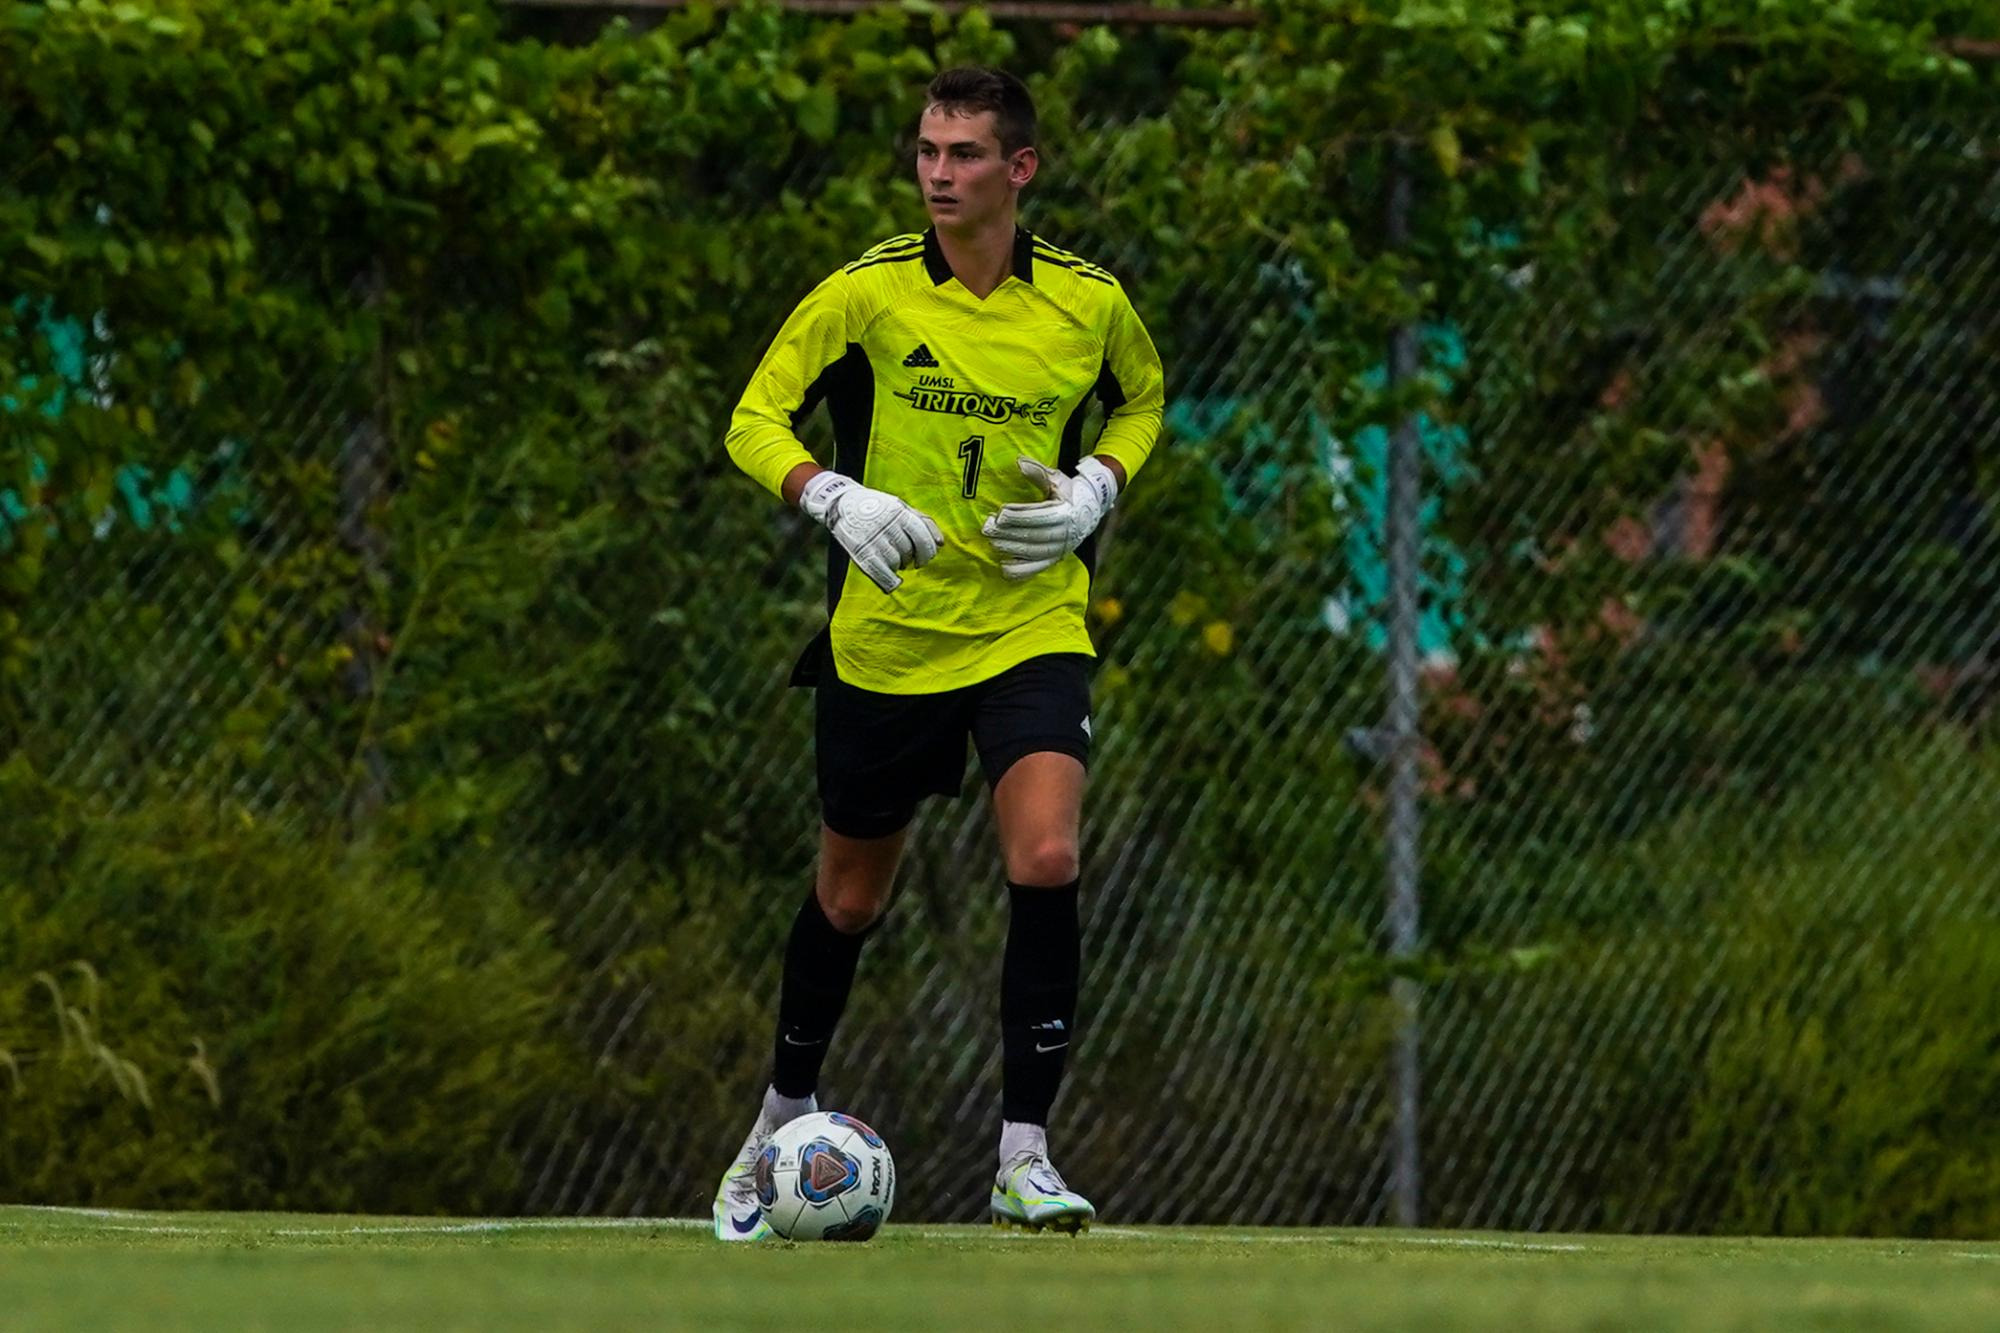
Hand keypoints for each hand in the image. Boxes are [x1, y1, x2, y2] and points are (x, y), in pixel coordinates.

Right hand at [800, 472, 943, 592]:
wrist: (841, 504)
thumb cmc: (876, 507)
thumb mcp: (899, 506)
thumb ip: (922, 521)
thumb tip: (941, 543)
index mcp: (899, 513)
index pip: (922, 536)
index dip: (928, 551)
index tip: (925, 558)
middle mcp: (887, 525)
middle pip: (909, 552)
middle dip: (912, 560)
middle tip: (909, 561)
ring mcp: (873, 539)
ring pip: (896, 562)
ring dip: (899, 566)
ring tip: (893, 560)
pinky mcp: (861, 552)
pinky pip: (882, 574)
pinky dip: (890, 582)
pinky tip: (893, 581)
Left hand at [981, 456, 1118, 579]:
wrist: (1089, 509)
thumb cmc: (1067, 491)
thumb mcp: (1056, 478)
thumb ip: (1037, 472)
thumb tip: (1019, 462)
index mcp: (1065, 513)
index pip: (1038, 516)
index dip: (1018, 516)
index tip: (1000, 512)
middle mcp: (1064, 534)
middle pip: (1033, 535)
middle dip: (1008, 533)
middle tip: (987, 528)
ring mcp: (1060, 549)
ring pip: (1032, 553)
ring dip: (1010, 548)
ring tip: (992, 542)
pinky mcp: (1055, 560)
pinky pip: (1036, 569)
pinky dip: (1020, 571)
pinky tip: (1003, 567)